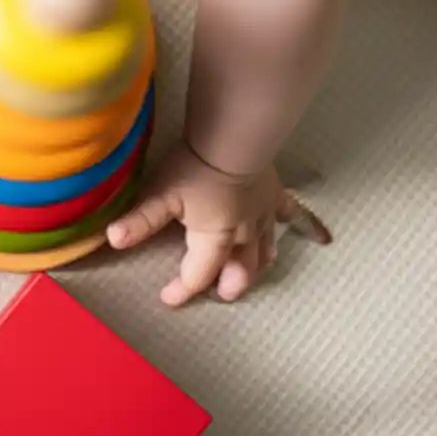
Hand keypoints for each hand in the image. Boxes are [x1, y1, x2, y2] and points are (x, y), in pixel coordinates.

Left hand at [108, 140, 327, 306]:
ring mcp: (264, 215)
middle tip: (219, 294)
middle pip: (238, 270)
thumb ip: (140, 221)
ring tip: (248, 275)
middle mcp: (244, 234)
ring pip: (265, 251)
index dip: (182, 289)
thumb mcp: (162, 195)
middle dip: (227, 285)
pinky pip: (297, 216)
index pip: (198, 274)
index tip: (167, 299)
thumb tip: (112, 241)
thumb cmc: (196, 166)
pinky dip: (310, 229)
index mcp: (215, 239)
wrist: (236, 136)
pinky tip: (325, 239)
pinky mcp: (276, 195)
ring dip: (256, 266)